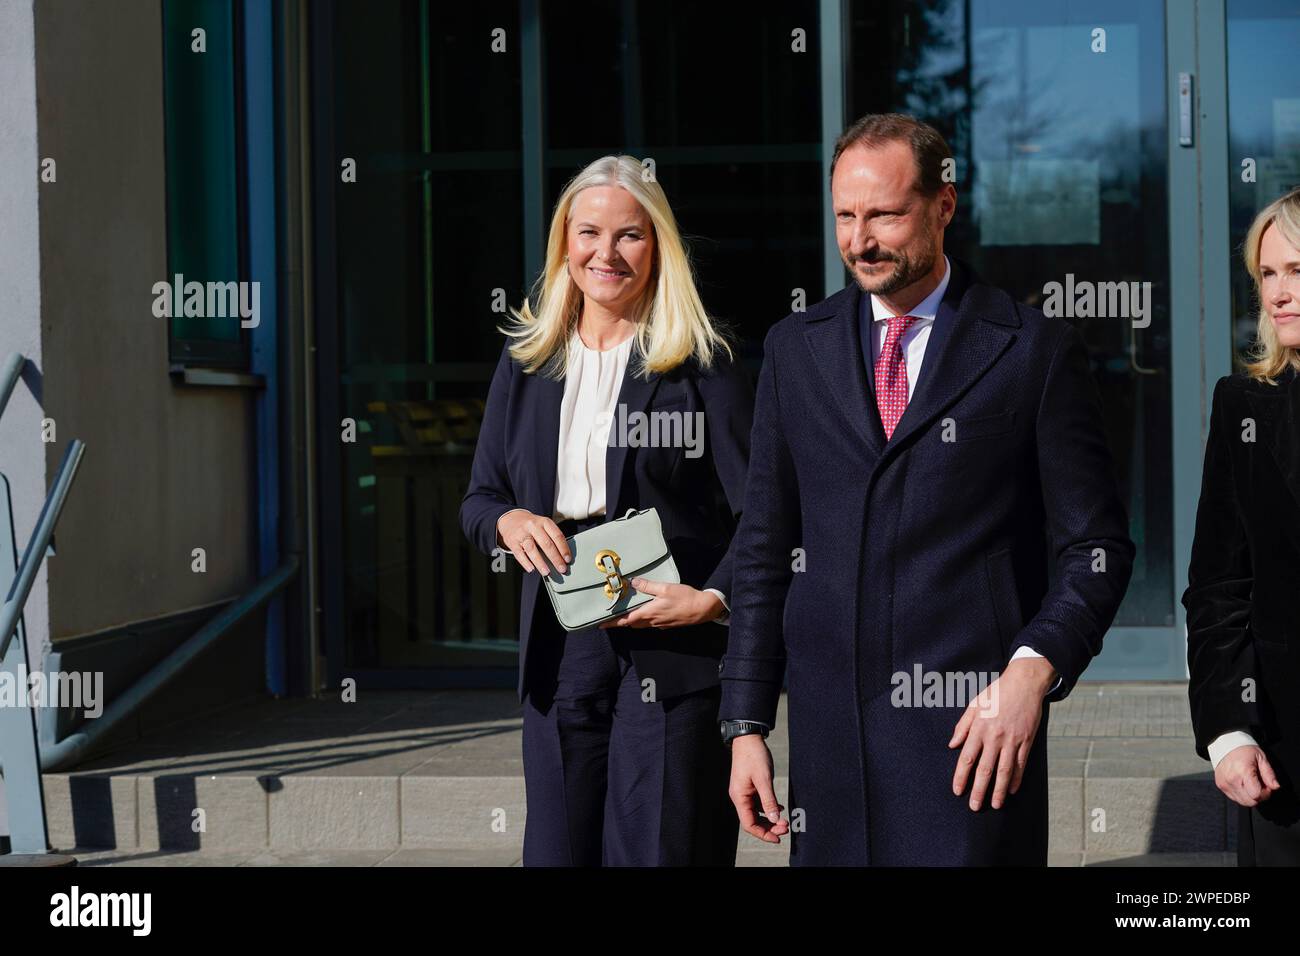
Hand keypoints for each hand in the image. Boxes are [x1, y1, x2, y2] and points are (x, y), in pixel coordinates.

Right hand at [496, 510, 569, 575]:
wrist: (511, 519)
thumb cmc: (531, 525)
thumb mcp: (543, 525)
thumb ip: (552, 538)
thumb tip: (561, 556)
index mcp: (544, 522)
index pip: (557, 536)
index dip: (564, 548)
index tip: (568, 559)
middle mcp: (533, 526)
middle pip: (546, 544)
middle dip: (555, 558)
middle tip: (561, 569)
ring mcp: (522, 534)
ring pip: (532, 549)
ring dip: (540, 562)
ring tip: (546, 572)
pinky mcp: (512, 542)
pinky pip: (519, 554)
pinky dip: (526, 562)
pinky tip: (532, 569)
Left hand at [598, 579, 723, 628]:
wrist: (703, 609)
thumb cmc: (685, 598)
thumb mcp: (665, 588)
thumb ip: (648, 585)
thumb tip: (633, 581)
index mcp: (649, 613)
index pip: (625, 620)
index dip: (612, 623)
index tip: (601, 625)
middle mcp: (652, 621)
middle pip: (632, 624)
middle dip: (620, 622)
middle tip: (610, 619)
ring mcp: (660, 624)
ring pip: (641, 625)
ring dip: (632, 621)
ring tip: (625, 615)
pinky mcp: (667, 624)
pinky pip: (651, 624)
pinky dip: (644, 620)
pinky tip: (646, 613)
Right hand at [728, 735, 789, 842]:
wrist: (748, 738)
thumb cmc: (754, 756)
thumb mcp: (764, 779)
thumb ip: (769, 800)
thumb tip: (775, 818)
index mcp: (740, 797)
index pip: (749, 824)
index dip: (763, 834)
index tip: (778, 838)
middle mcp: (740, 797)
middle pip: (753, 821)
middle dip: (769, 827)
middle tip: (786, 827)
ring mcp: (745, 792)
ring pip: (757, 813)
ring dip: (770, 818)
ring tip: (784, 820)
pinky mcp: (750, 787)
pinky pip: (758, 803)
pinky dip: (769, 808)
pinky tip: (780, 807)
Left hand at [949, 656, 1055, 810]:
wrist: (1023, 684)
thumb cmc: (996, 693)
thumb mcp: (974, 705)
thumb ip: (962, 726)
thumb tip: (952, 745)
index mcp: (978, 728)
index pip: (967, 758)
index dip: (961, 776)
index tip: (957, 790)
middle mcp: (994, 737)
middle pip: (985, 769)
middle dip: (979, 790)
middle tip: (974, 806)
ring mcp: (1011, 740)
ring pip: (1003, 771)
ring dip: (998, 790)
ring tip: (994, 805)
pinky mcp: (1026, 741)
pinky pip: (1020, 764)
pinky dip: (1016, 778)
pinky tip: (1012, 790)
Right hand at [1215, 745, 1280, 806]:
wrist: (1225, 744)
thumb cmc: (1244, 750)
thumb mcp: (1261, 758)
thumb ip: (1269, 774)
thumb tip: (1275, 786)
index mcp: (1243, 771)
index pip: (1256, 795)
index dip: (1265, 794)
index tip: (1266, 787)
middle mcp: (1232, 779)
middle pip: (1249, 801)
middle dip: (1258, 796)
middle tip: (1259, 785)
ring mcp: (1224, 783)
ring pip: (1242, 802)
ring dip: (1249, 796)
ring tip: (1250, 784)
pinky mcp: (1220, 785)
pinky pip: (1234, 797)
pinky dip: (1241, 794)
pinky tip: (1242, 784)